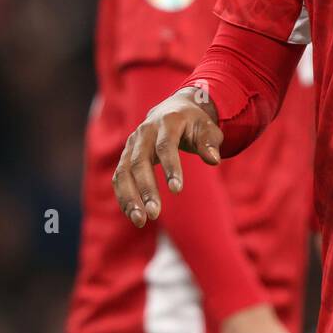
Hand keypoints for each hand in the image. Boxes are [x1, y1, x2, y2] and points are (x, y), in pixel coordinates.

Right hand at [113, 87, 222, 226]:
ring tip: (140, 221)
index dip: (171, 167)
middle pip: (139, 161)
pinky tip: (132, 215)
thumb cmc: (194, 124)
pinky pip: (119, 177)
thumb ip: (210, 142)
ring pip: (124, 171)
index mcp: (167, 122)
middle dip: (146, 189)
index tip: (177, 190)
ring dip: (130, 197)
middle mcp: (145, 132)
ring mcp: (132, 144)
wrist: (173, 110)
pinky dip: (124, 196)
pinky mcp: (126, 156)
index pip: (166, 146)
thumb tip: (214, 160)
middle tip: (154, 214)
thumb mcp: (207, 128)